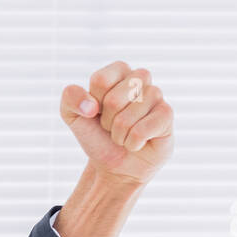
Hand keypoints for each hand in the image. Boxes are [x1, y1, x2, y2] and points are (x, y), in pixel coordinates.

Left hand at [60, 62, 172, 186]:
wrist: (114, 164)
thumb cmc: (97, 135)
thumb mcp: (73, 115)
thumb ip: (70, 98)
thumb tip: (90, 106)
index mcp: (118, 71)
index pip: (100, 81)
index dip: (93, 103)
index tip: (97, 111)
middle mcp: (140, 78)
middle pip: (113, 100)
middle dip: (106, 122)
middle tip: (112, 126)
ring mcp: (156, 95)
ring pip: (127, 118)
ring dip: (119, 135)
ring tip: (124, 135)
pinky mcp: (166, 115)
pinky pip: (141, 131)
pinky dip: (132, 143)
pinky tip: (138, 143)